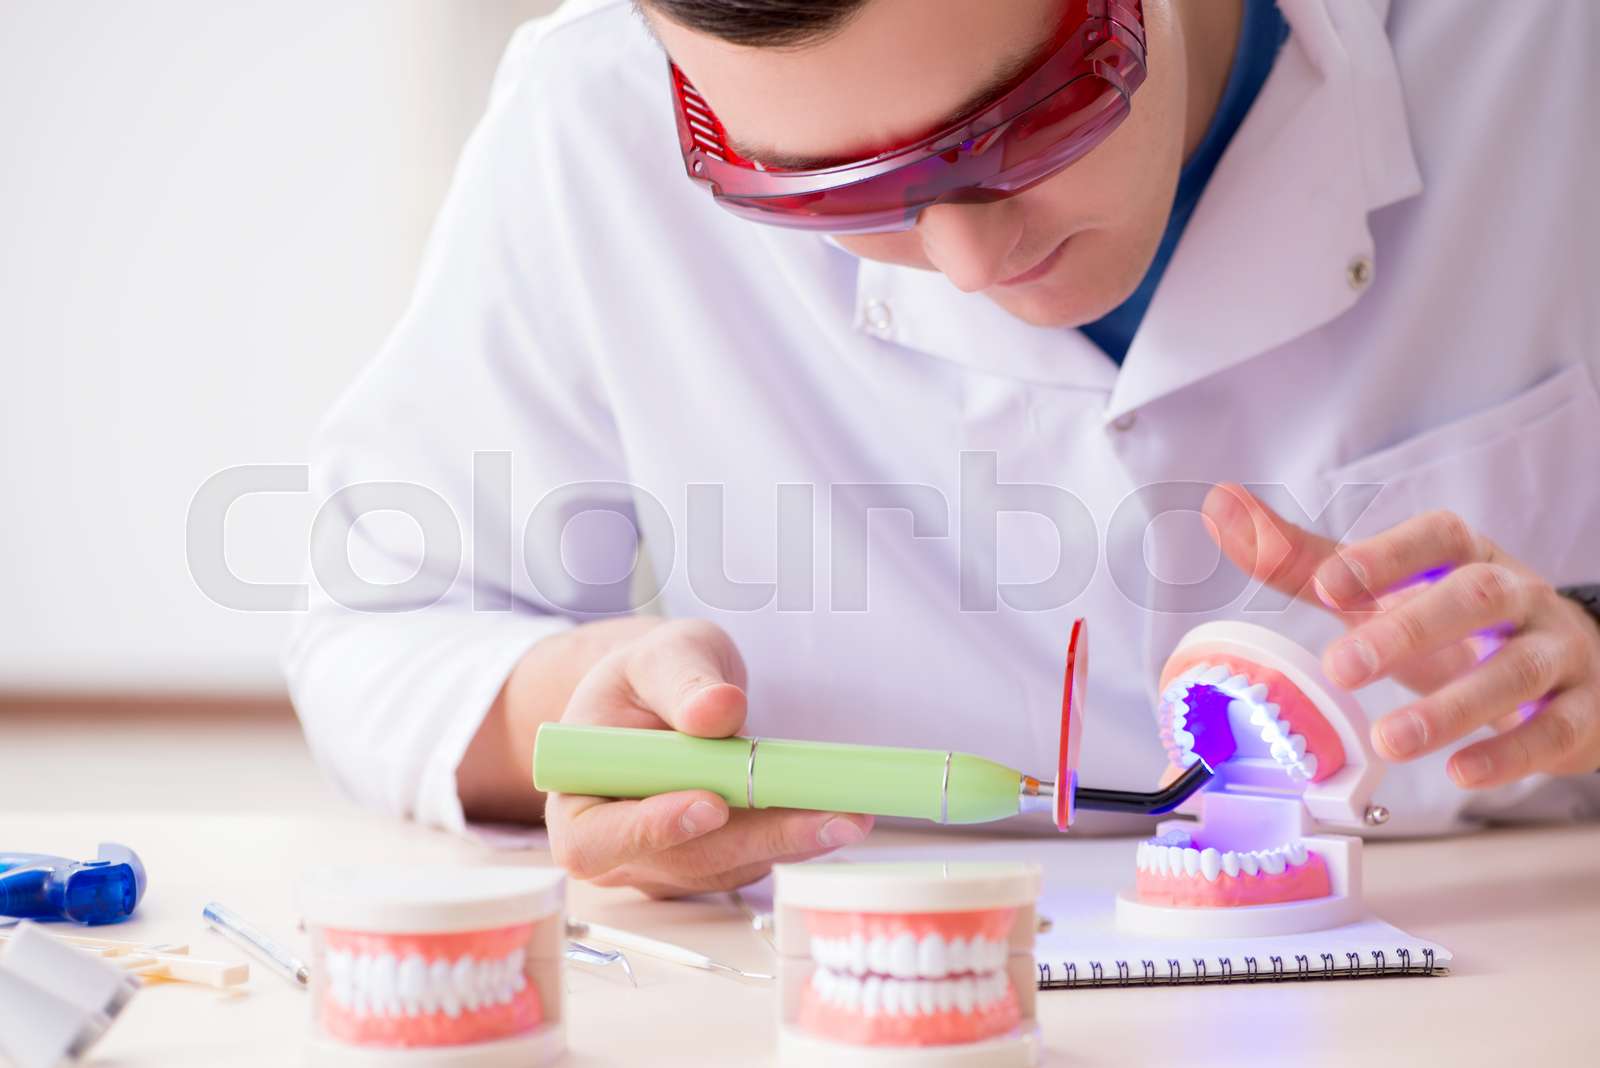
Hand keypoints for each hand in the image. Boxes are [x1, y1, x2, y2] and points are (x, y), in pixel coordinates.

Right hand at [541, 619, 872, 896]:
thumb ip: (682, 680)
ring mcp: (666, 863)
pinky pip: (752, 860)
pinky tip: (835, 815)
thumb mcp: (660, 656)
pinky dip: (795, 838)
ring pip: (728, 866)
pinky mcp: (711, 863)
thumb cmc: (649, 675)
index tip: (710, 804)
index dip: (651, 829)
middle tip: (831, 818)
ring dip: (792, 842)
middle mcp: (617, 847)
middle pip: (682, 860)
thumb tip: (718, 710)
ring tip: (853, 812)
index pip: (596, 839)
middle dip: (761, 838)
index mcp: (578, 800)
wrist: (668, 692)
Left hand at [1204, 485, 1599, 788]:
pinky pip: (1554, 730)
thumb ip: (1304, 559)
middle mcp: (1520, 597)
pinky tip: (1461, 773)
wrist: (1570, 671)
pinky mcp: (1582, 713)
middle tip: (1341, 667)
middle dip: (1409, 630)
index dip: (1387, 555)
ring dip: (1451, 708)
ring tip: (1388, 741)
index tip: (1328, 583)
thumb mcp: (1385, 590)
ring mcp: (1557, 653)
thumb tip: (1222, 508)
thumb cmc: (1456, 626)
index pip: (1438, 538)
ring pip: (1516, 670)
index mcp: (1468, 559)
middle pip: (1476, 598)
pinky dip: (1508, 754)